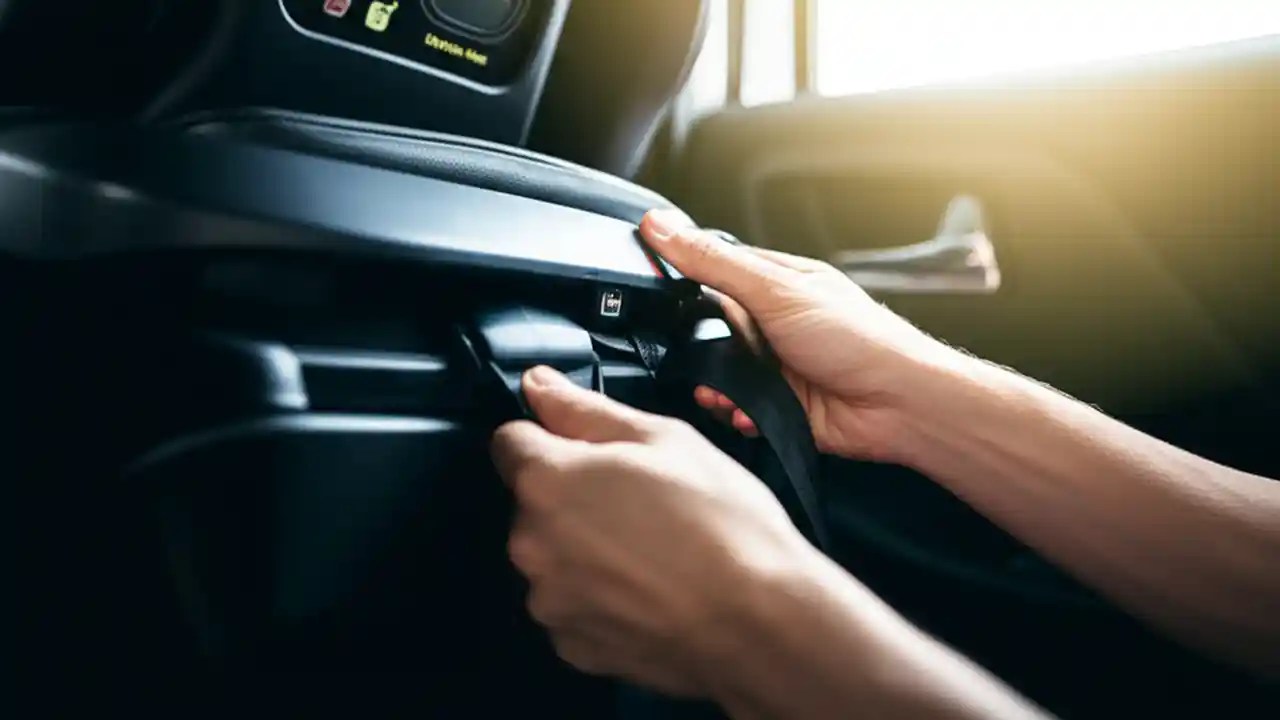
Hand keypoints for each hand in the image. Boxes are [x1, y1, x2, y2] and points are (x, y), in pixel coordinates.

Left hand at [490, 366, 816, 697]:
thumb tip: (534, 383)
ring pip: (551, 556)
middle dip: (572, 496)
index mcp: (546, 482)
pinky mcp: (571, 646)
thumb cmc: (720, 520)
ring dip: (582, 550)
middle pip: (532, 503)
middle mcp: (529, 544)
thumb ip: (585, 409)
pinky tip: (647, 593)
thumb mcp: (664, 438)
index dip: (553, 438)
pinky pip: (571, 606)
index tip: (595, 452)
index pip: (511, 440)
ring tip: (650, 554)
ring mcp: (548, 602)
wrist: (761, 622)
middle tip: (639, 502)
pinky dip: (598, 598)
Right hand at [642, 210, 964, 461]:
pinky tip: (746, 412)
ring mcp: (778, 366)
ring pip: (722, 374)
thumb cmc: (859, 338)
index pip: (713, 271)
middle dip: (698, 348)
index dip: (682, 282)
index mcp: (777, 283)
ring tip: (719, 392)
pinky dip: (737, 414)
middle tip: (692, 354)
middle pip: (711, 329)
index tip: (655, 295)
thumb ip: (713, 262)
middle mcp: (776, 323)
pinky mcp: (781, 406)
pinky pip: (740, 409)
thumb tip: (662, 227)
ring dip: (715, 387)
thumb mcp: (775, 290)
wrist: (900, 404)